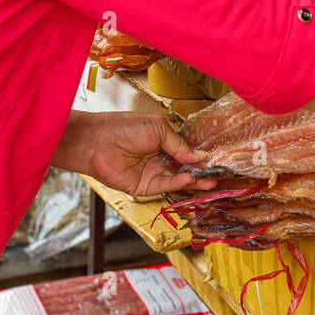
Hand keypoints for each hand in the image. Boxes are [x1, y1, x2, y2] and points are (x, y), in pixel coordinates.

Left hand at [57, 111, 216, 197]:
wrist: (97, 141)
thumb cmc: (124, 128)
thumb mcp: (158, 129)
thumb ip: (179, 144)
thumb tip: (199, 156)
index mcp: (161, 141)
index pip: (185, 151)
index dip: (199, 156)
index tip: (214, 159)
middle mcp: (158, 158)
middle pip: (183, 168)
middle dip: (200, 172)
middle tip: (217, 175)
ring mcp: (151, 173)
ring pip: (177, 179)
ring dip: (193, 180)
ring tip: (209, 180)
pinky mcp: (144, 187)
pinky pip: (164, 186)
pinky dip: (177, 183)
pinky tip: (188, 178)